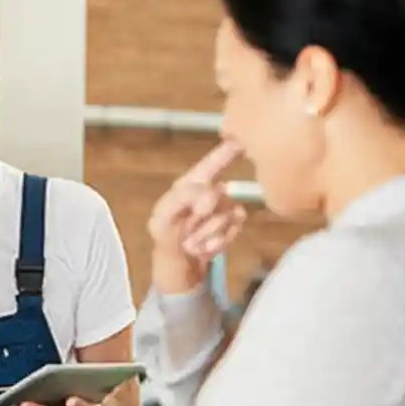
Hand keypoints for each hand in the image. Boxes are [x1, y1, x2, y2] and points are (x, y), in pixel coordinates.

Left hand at [148, 141, 246, 265]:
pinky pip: (235, 230)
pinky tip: (203, 248)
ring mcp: (224, 209)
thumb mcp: (162, 219)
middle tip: (191, 226)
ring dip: (208, 232)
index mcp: (190, 185)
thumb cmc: (165, 238)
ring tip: (191, 242)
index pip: (211, 164)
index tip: (242, 138)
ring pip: (231, 214)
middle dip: (205, 213)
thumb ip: (182, 199)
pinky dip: (218, 242)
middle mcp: (209, 193)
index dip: (227, 150)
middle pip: (221, 193)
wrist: (177, 266)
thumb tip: (211, 188)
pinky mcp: (232, 226)